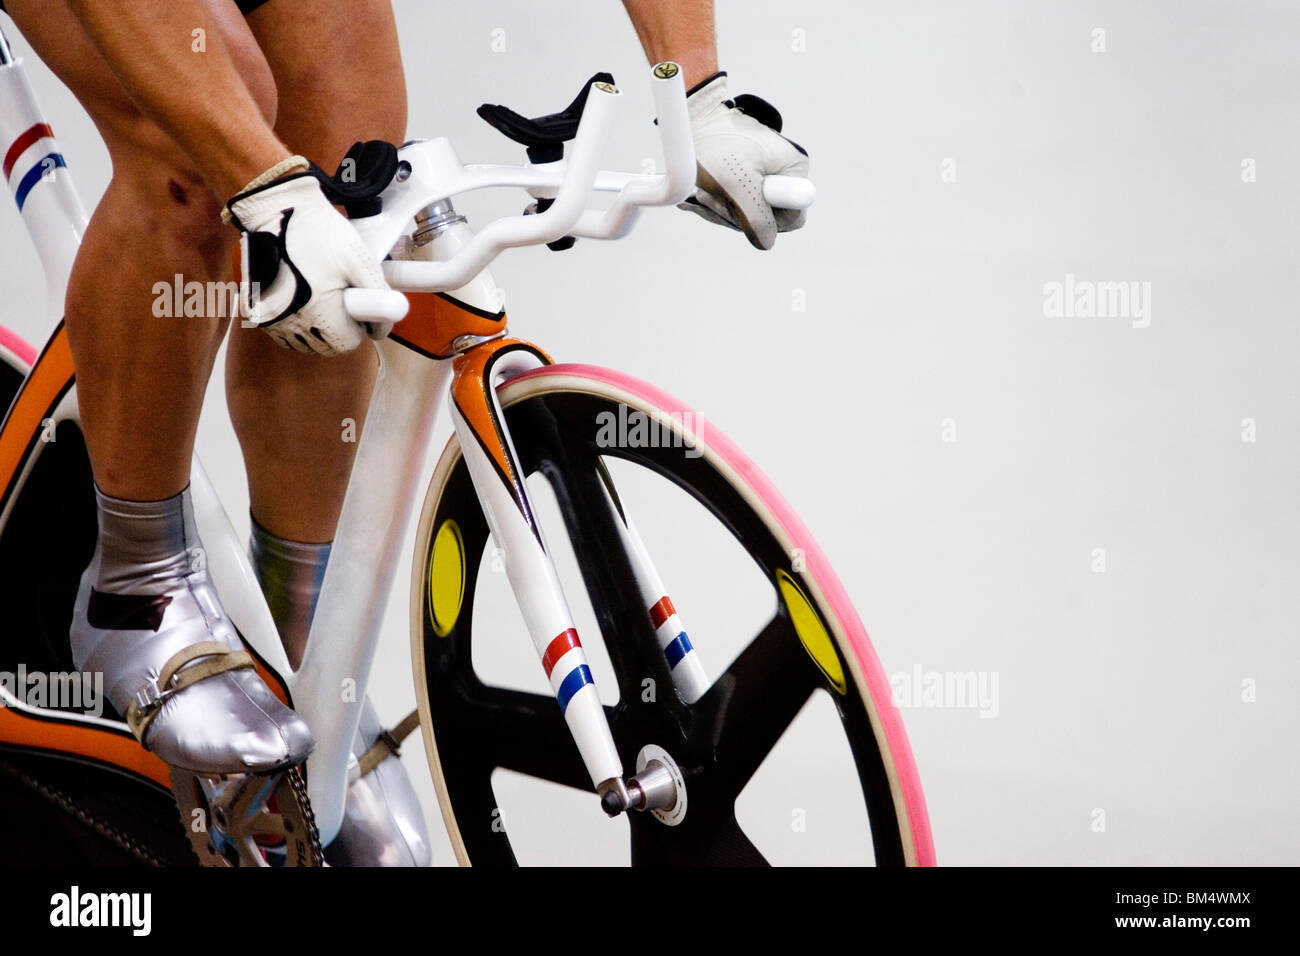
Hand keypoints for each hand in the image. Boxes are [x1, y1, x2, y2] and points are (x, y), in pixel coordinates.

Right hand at [223, 161, 392, 354]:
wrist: (277, 209)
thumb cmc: (319, 232)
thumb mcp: (360, 260)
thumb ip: (377, 296)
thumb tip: (383, 327)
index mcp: (317, 313)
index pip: (346, 344)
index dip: (360, 330)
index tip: (361, 311)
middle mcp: (290, 321)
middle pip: (324, 347)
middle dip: (340, 332)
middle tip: (345, 305)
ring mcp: (269, 317)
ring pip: (302, 342)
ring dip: (317, 331)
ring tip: (325, 300)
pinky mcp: (256, 309)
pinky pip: (281, 331)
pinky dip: (296, 324)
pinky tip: (304, 301)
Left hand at [680, 72, 809, 249]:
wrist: (692, 116)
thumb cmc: (715, 144)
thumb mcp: (736, 183)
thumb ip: (756, 216)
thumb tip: (766, 242)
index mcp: (794, 170)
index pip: (791, 218)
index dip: (763, 220)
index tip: (738, 202)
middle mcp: (784, 174)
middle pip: (765, 219)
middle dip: (733, 213)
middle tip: (710, 194)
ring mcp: (765, 176)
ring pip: (745, 214)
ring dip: (718, 207)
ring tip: (701, 188)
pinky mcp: (746, 178)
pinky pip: (732, 205)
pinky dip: (713, 202)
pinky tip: (697, 191)